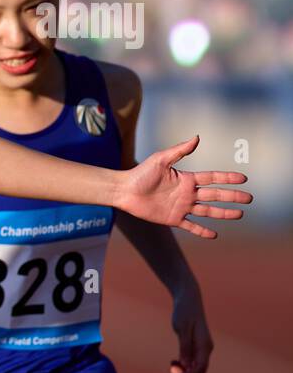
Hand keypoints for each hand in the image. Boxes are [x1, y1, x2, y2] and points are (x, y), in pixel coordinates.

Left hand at [118, 135, 250, 238]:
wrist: (124, 190)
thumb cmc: (140, 173)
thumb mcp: (161, 159)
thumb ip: (179, 150)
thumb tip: (197, 138)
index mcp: (186, 179)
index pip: (212, 178)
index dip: (228, 178)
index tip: (243, 178)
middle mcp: (187, 193)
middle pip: (215, 195)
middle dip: (232, 197)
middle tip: (249, 199)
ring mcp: (181, 207)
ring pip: (207, 211)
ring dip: (223, 213)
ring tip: (239, 214)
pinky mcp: (172, 219)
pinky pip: (190, 226)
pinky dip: (202, 230)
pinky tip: (214, 234)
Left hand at [169, 283, 212, 372]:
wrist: (188, 299)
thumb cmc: (184, 312)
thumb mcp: (182, 329)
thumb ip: (184, 346)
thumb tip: (185, 364)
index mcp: (204, 346)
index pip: (201, 368)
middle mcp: (205, 349)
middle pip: (200, 371)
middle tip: (171, 369)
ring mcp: (202, 348)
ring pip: (196, 368)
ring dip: (185, 371)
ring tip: (172, 365)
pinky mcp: (196, 346)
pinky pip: (193, 362)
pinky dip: (185, 366)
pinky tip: (175, 362)